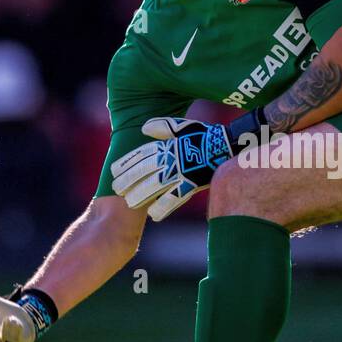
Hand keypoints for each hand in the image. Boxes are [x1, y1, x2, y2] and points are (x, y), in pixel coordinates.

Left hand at [111, 116, 246, 220]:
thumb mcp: (183, 126)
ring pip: (155, 185)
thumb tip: (144, 128)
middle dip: (128, 180)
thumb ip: (163, 127)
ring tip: (129, 202)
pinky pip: (175, 198)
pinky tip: (153, 214)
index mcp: (168, 145)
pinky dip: (164, 207)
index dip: (127, 163)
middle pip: (144, 171)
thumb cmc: (205, 136)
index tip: (113, 171)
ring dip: (140, 194)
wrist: (228, 145)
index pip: (142, 155)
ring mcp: (181, 172)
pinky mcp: (192, 185)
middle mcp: (171, 159)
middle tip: (116, 189)